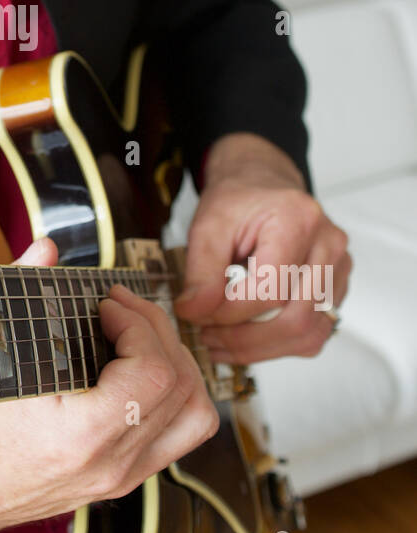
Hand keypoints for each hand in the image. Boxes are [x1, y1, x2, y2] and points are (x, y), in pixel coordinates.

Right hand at [0, 236, 217, 532]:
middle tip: (122, 308)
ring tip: (141, 337)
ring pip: (195, 416)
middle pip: (181, 387)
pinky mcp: (123, 480)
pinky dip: (173, 394)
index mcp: (81, 437)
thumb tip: (46, 250)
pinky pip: (178, 436)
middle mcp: (112, 464)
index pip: (153, 373)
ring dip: (178, 364)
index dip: (139, 325)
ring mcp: (123, 477)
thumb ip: (22, 294)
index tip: (106, 307)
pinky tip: (139, 369)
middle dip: (158, 331)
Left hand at [174, 133, 352, 364]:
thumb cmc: (238, 200)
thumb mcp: (207, 225)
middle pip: (296, 319)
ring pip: (309, 334)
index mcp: (298, 220)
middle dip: (245, 338)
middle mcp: (328, 244)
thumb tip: (194, 313)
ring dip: (261, 348)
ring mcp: (339, 268)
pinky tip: (245, 338)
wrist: (261, 184)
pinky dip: (278, 345)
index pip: (270, 290)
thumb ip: (200, 271)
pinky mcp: (335, 289)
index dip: (229, 313)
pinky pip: (314, 333)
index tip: (197, 314)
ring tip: (221, 341)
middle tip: (207, 335)